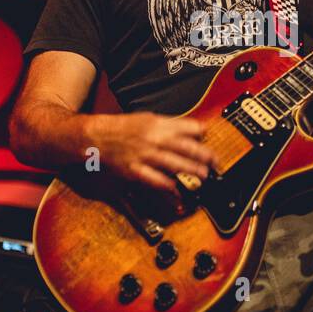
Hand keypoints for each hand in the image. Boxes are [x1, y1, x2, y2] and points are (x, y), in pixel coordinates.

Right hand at [93, 111, 219, 196]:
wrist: (97, 136)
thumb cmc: (122, 128)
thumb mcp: (147, 118)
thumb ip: (169, 125)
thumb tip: (191, 130)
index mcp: (159, 124)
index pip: (189, 127)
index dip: (203, 133)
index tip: (210, 139)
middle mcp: (155, 139)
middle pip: (187, 147)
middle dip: (205, 156)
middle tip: (215, 162)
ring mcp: (146, 156)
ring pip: (176, 165)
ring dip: (193, 171)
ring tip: (204, 176)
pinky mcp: (137, 171)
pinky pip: (157, 181)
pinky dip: (170, 188)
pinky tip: (178, 193)